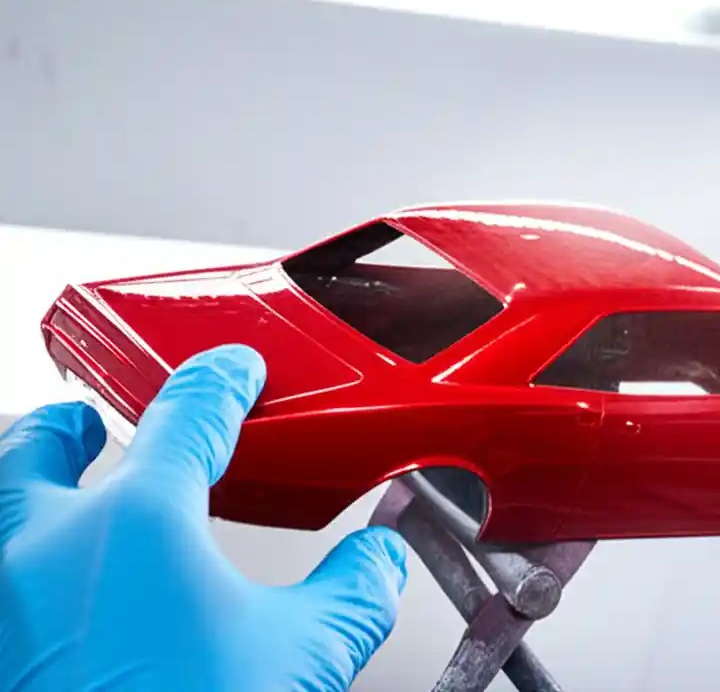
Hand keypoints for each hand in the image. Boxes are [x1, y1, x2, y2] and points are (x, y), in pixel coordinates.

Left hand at [0, 345, 407, 691]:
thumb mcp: (304, 655)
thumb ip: (353, 590)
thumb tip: (376, 560)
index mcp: (137, 522)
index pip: (186, 418)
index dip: (219, 383)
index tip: (232, 371)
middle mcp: (46, 548)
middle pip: (40, 445)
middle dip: (70, 424)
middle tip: (91, 422)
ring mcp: (4, 601)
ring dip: (24, 483)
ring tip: (48, 484)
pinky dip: (20, 563)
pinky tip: (48, 593)